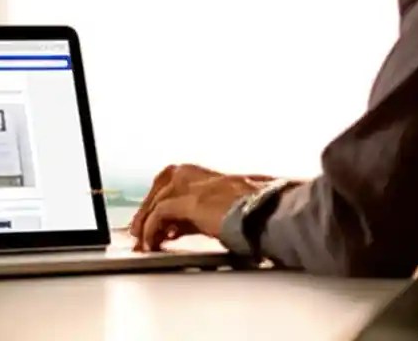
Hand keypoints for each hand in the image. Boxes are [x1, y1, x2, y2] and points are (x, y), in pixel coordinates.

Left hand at [128, 164, 271, 251]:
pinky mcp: (194, 200)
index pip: (178, 181)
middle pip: (164, 182)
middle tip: (139, 228)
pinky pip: (160, 212)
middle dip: (149, 205)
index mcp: (216, 176)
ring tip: (142, 240)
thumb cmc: (267, 218)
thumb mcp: (234, 213)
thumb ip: (209, 215)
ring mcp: (198, 184)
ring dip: (146, 221)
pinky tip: (151, 242)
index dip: (163, 201)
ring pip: (159, 197)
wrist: (278, 218)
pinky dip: (151, 228)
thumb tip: (187, 228)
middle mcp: (204, 175)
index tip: (157, 220)